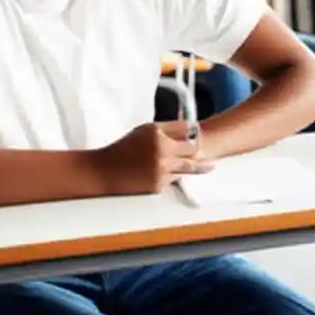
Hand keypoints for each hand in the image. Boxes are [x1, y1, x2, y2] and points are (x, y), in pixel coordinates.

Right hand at [95, 121, 211, 195]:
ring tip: (210, 166)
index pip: (187, 130)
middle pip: (193, 149)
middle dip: (198, 149)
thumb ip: (167, 129)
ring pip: (188, 167)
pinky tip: (171, 173)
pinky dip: (174, 175)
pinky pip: (174, 178)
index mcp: (158, 135)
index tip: (198, 134)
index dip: (194, 132)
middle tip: (204, 151)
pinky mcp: (158, 185)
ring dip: (199, 166)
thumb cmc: (124, 149)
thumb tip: (190, 129)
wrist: (104, 171)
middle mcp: (162, 152)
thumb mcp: (144, 131)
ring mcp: (161, 170)